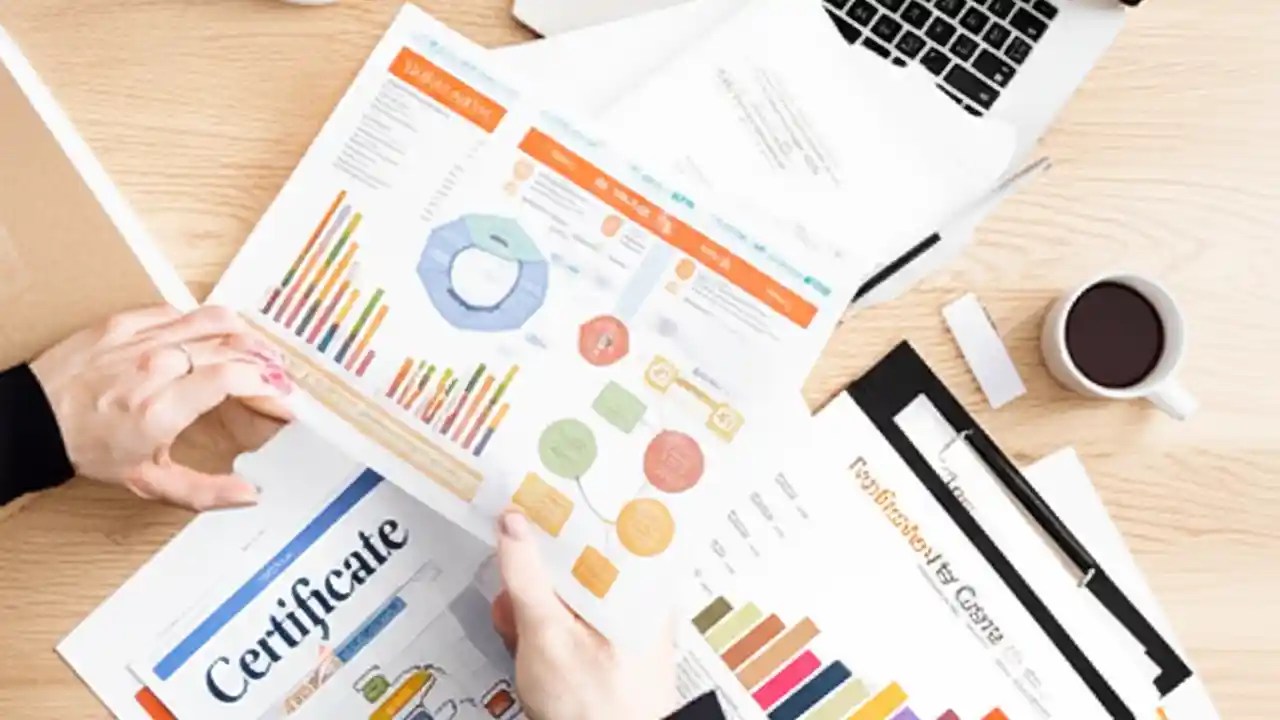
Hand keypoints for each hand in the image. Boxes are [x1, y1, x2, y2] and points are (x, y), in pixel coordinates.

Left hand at [30, 305, 293, 510]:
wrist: (32, 420)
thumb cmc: (89, 449)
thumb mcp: (148, 481)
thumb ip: (204, 491)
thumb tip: (249, 494)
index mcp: (160, 410)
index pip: (232, 378)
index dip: (267, 385)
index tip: (283, 397)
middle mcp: (153, 368)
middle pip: (231, 347)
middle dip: (266, 362)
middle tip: (280, 376)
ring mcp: (138, 339)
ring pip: (212, 320)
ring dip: (246, 335)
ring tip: (260, 351)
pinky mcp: (123, 321)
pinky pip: (179, 311)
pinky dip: (206, 322)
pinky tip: (216, 337)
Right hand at [490, 509, 680, 719]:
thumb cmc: (592, 710)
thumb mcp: (546, 635)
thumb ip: (528, 577)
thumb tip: (513, 524)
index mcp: (641, 583)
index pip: (605, 521)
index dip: (564, 507)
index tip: (529, 495)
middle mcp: (642, 596)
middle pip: (585, 552)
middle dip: (540, 562)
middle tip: (509, 566)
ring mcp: (627, 619)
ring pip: (575, 583)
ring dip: (538, 595)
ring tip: (513, 616)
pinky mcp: (613, 639)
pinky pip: (578, 611)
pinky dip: (549, 617)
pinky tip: (526, 631)